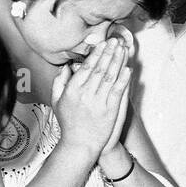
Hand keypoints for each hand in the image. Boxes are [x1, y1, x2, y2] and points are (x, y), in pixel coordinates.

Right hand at [52, 39, 130, 160]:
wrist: (79, 145)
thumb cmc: (68, 123)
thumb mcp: (57, 101)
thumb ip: (60, 82)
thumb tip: (66, 66)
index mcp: (73, 90)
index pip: (87, 67)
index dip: (96, 54)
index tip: (103, 44)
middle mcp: (86, 94)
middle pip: (100, 69)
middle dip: (109, 53)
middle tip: (116, 41)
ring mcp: (99, 103)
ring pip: (110, 77)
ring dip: (118, 62)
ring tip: (123, 50)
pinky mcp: (110, 112)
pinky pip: (118, 92)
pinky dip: (123, 80)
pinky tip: (128, 70)